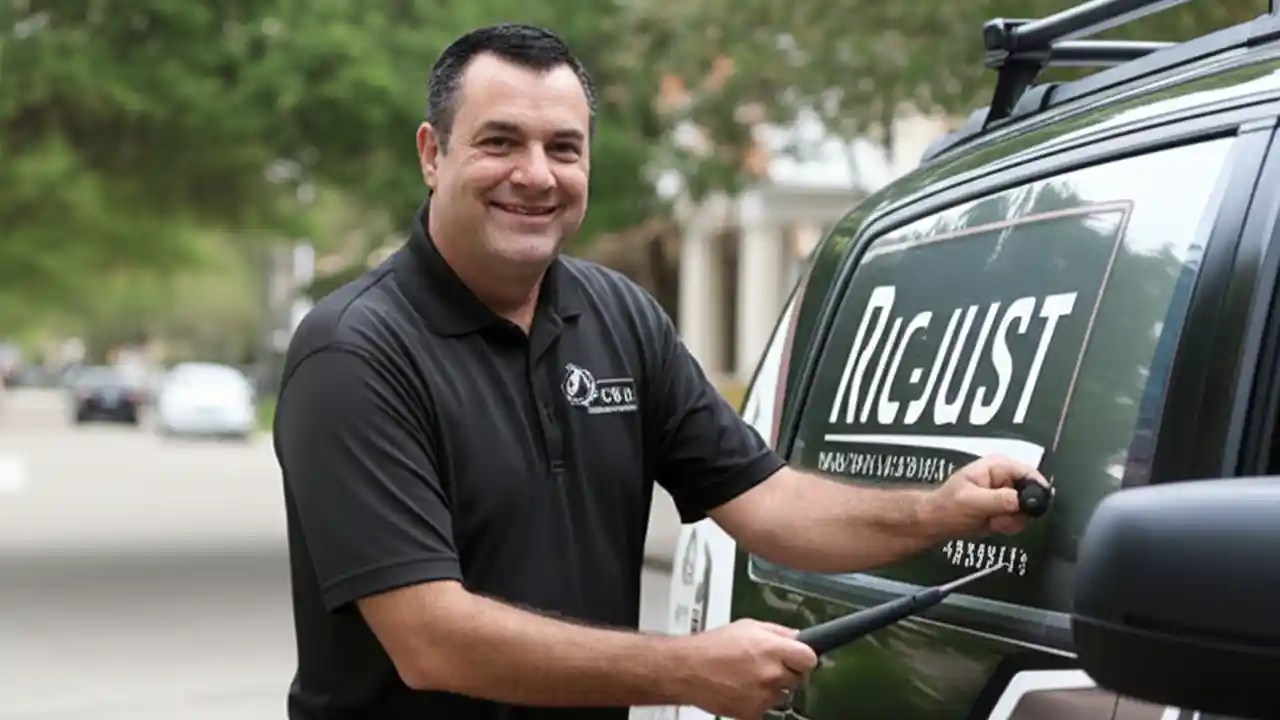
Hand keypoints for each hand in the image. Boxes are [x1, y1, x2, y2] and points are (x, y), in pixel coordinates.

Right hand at [677, 618, 817, 718]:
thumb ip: (777, 632)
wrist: (687, 670)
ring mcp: (764, 696)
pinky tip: (742, 690)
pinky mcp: (753, 713)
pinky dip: (758, 702)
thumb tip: (798, 637)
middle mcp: (772, 674)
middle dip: (787, 672)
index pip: (810, 659)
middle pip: (799, 678)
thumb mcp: (747, 626)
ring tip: (750, 678)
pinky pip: (766, 709)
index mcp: (772, 649)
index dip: (804, 658)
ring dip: (773, 688)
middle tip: (767, 666)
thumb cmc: (713, 646)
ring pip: (784, 695)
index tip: (798, 658)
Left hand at [923, 454, 1049, 538]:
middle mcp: (1006, 477)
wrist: (938, 522)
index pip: (1031, 474)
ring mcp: (1008, 493)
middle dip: (1018, 511)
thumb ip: (1001, 500)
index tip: (1028, 509)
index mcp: (999, 465)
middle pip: (1033, 494)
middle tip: (999, 517)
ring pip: (1027, 510)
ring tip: (991, 520)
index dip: (1035, 492)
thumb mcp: (973, 501)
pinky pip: (1020, 520)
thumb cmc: (948, 506)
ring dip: (1011, 520)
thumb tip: (1024, 500)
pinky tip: (992, 524)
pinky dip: (1008, 526)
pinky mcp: (1007, 508)